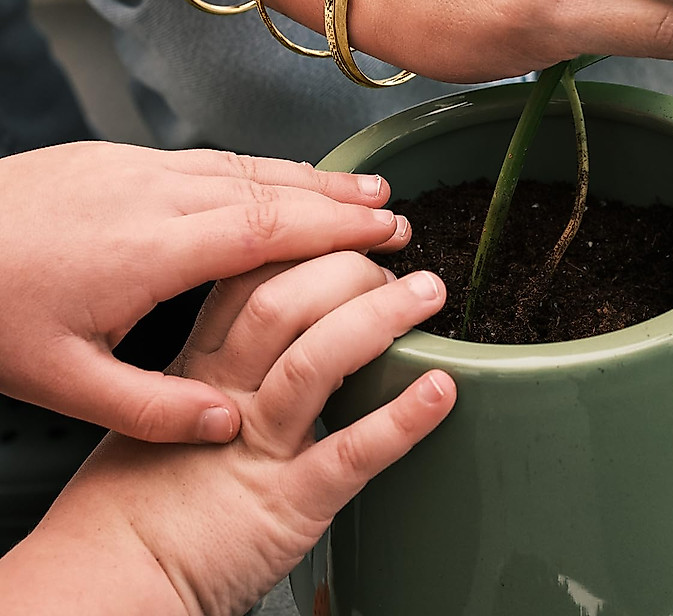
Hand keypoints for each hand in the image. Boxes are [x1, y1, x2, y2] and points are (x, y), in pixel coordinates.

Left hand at [0, 142, 408, 442]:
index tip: (387, 231)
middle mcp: (152, 194)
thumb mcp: (60, 382)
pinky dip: (259, 169)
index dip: (335, 228)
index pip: (266, 229)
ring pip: (242, 165)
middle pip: (269, 187)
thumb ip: (152, 408)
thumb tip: (230, 423)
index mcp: (148, 248)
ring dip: (305, 176)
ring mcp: (134, 167)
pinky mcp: (116, 157)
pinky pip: (208, 158)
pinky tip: (277, 180)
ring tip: (357, 187)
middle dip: (338, 196)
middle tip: (394, 207)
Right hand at [0, 254, 455, 615]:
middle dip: (346, 270)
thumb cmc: (137, 506)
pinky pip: (350, 452)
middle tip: (392, 263)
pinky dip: (400, 419)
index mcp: (201, 371)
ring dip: (381, 318)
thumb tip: (270, 332)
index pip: (249, 281)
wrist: (102, 588)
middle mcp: (230, 397)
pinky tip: (439, 390)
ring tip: (427, 294)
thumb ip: (215, 372)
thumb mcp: (165, 417)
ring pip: (317, 359)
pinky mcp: (289, 502)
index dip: (301, 245)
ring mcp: (259, 446)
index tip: (345, 225)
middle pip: (284, 305)